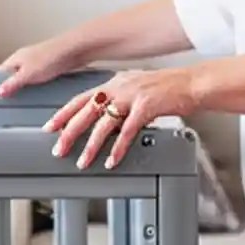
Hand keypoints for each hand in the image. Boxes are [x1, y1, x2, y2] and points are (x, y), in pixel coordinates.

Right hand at [0, 36, 84, 97]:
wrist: (75, 50)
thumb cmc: (51, 56)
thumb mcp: (27, 74)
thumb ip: (12, 84)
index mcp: (15, 58)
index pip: (0, 71)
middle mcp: (25, 59)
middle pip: (13, 75)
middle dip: (13, 87)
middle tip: (12, 101)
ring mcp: (37, 62)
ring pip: (27, 77)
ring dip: (28, 87)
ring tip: (28, 99)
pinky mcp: (50, 67)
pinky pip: (40, 78)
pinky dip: (39, 86)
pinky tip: (43, 92)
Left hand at [44, 68, 201, 169]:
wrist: (193, 83)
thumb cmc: (168, 89)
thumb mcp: (136, 89)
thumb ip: (118, 102)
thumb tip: (103, 120)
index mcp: (114, 82)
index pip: (81, 98)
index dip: (63, 113)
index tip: (50, 126)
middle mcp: (119, 87)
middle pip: (86, 111)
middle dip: (69, 132)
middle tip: (58, 149)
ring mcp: (132, 96)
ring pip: (103, 124)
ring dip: (91, 146)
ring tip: (83, 161)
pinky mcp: (146, 107)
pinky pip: (127, 132)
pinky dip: (118, 148)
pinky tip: (112, 160)